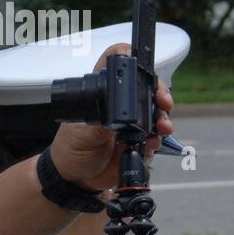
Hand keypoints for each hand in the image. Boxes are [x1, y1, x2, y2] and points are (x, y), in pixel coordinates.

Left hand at [49, 43, 174, 190]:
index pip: (115, 64)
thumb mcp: (81, 132)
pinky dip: (157, 140)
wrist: (76, 178)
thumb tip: (120, 112)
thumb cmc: (70, 149)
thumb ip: (101, 121)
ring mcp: (132, 123)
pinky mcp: (139, 141)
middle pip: (146, 87)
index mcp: (102, 96)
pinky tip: (151, 144)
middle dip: (159, 92)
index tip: (140, 64)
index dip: (128, 56)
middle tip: (163, 101)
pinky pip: (156, 137)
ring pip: (156, 112)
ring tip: (161, 127)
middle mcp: (119, 106)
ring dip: (163, 119)